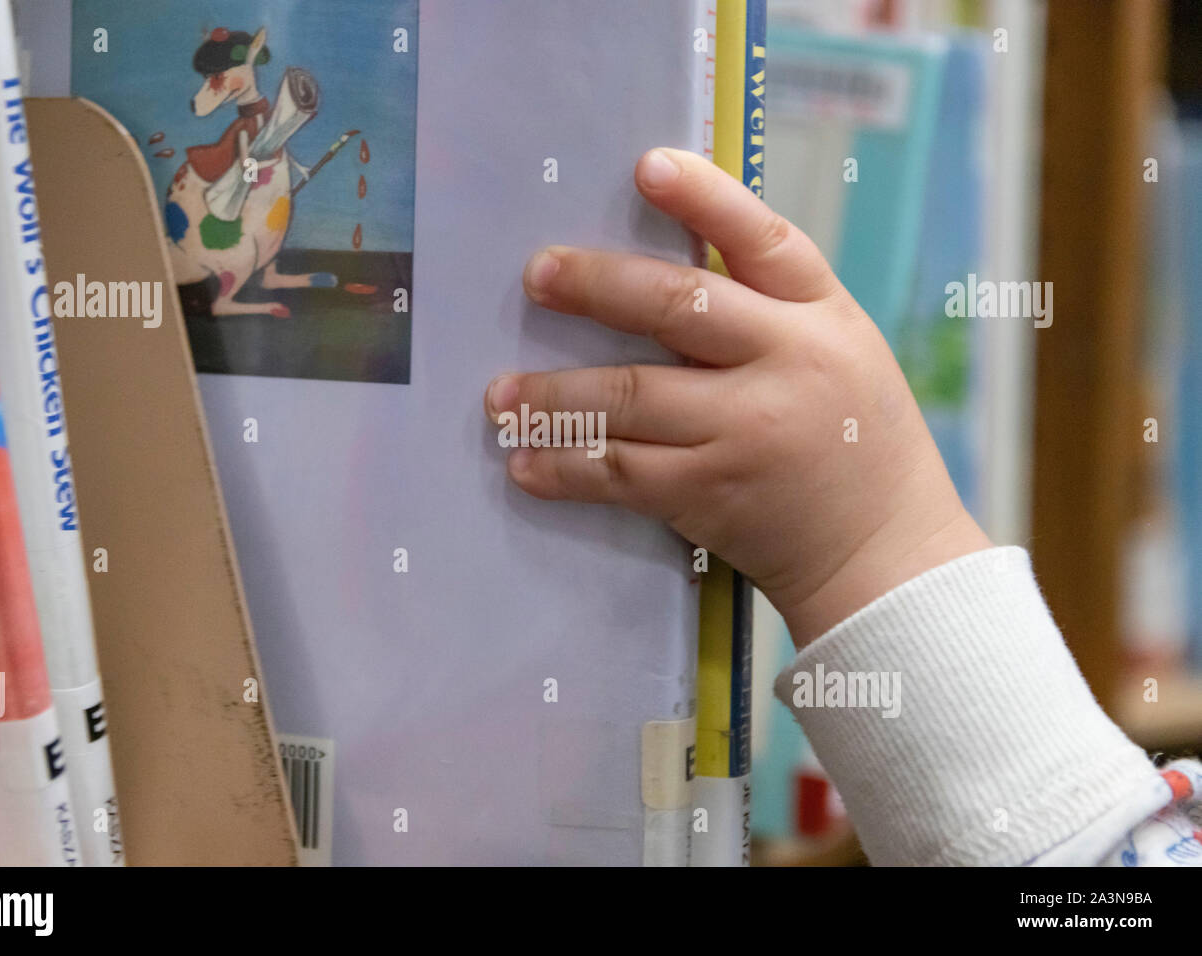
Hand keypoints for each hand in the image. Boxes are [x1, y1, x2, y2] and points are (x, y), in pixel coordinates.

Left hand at [483, 148, 990, 646]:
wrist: (886, 552)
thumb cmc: (855, 440)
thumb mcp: (840, 350)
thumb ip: (771, 310)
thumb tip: (661, 269)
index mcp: (824, 315)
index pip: (764, 239)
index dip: (704, 197)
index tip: (646, 166)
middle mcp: (788, 364)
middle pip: (678, 306)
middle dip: (596, 286)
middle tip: (536, 274)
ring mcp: (746, 431)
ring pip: (630, 396)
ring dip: (554, 393)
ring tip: (500, 394)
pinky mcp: (712, 494)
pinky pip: (621, 473)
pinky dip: (566, 467)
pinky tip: (525, 463)